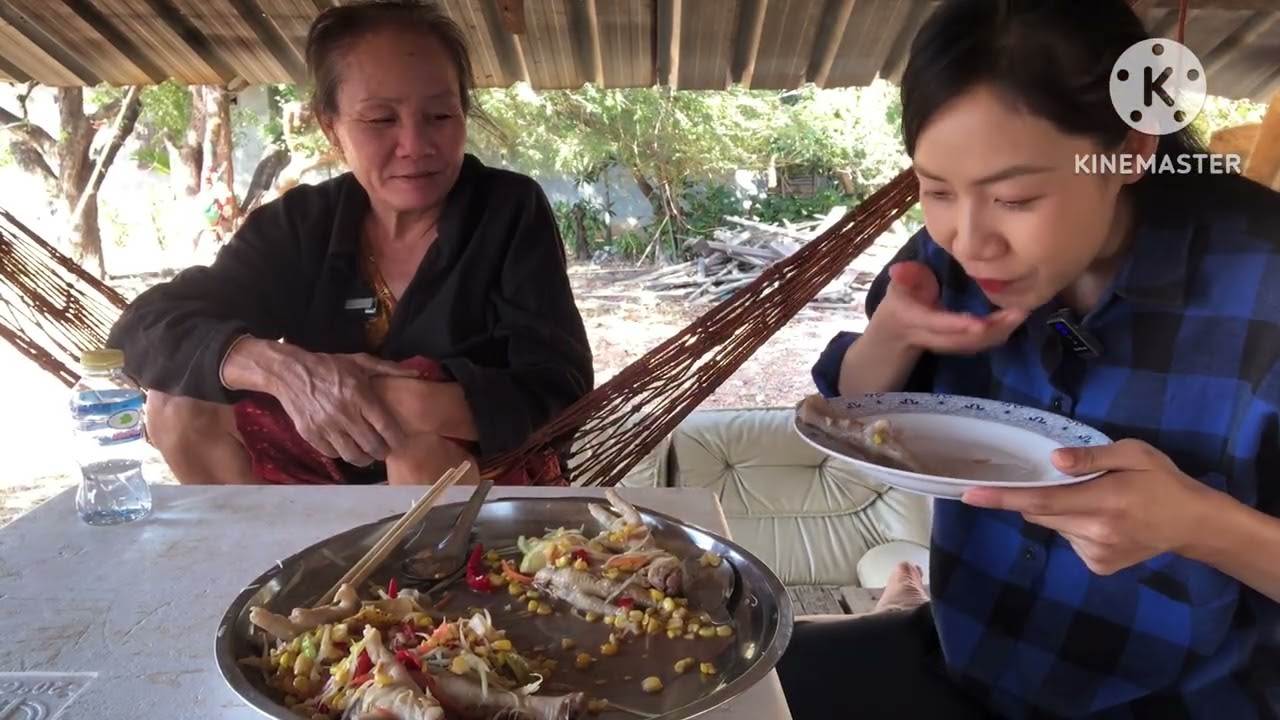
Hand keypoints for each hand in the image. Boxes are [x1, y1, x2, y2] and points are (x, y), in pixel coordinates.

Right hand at [272, 352, 420, 465]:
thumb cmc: (330, 366)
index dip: (395, 439)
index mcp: (359, 395)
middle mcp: (344, 414)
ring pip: (351, 455)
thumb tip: (416, 374)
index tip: (400, 443)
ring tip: (367, 455)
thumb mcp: (360, 361)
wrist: (290, 372)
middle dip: (381, 452)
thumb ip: (389, 369)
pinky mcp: (310, 434)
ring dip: (363, 459)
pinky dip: (341, 454)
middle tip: (383, 451)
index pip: (384, 426)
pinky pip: (331, 453)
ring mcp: (326, 426)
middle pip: (370, 445)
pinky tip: (346, 448)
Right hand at [870, 261, 1026, 353]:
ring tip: (1022, 313)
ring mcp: (947, 345)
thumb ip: (905, 276)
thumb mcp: (898, 284)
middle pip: (963, 340)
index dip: (958, 324)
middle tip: (1018, 312)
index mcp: (915, 319)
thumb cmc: (902, 298)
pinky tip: (1016, 319)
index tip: (981, 324)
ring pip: (974, 345)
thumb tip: (899, 270)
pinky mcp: (959, 346)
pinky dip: (999, 334)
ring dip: (1000, 332)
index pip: (937, 324)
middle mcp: (932, 337)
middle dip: (991, 330)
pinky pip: (980, 344)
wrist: (897, 329)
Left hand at [960, 439, 1212, 574]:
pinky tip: (1104, 521)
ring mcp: (1094, 554)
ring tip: (1099, 502)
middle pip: (1040, 513)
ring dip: (1061, 511)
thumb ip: (1091, 457)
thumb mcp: (1134, 454)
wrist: (1194, 525)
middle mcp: (1093, 533)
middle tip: (1067, 482)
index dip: (1002, 498)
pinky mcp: (1098, 567)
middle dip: (1038, 495)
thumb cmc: (1163, 482)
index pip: (1040, 500)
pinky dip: (1075, 526)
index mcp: (1102, 502)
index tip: (969, 494)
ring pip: (1054, 526)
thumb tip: (1053, 461)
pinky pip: (1068, 539)